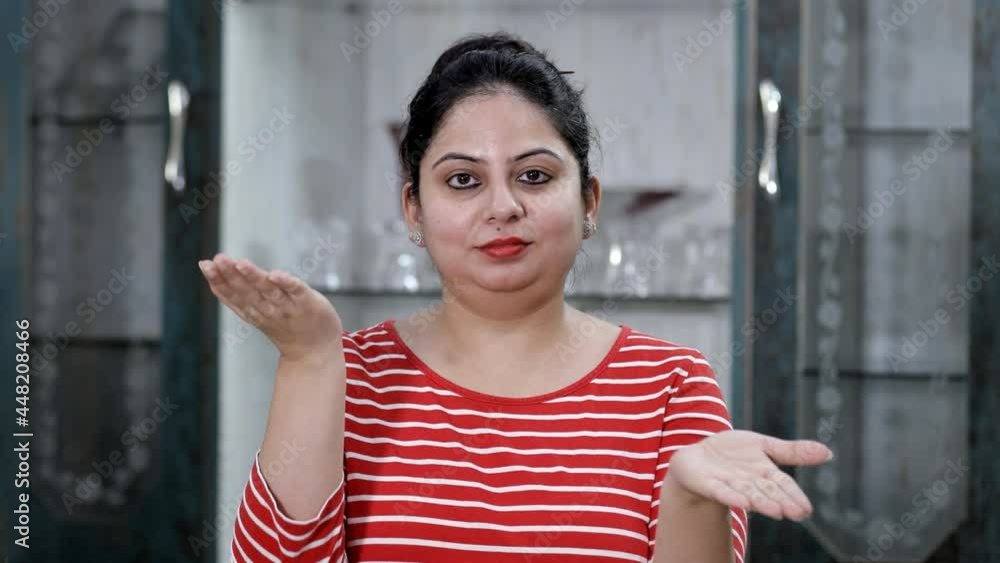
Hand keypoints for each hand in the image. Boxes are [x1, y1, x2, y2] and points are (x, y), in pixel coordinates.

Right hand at [198, 253, 343, 361]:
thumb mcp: (256, 313)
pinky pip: (296, 291)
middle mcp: (268, 310)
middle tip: (218, 259)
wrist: (315, 351)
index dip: (218, 281)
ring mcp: (288, 307)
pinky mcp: (308, 302)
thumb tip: (214, 277)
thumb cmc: (285, 326)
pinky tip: (276, 274)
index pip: (233, 295)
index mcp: (254, 311)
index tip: (205, 265)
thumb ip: (239, 296)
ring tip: (240, 263)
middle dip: (231, 275)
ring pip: (268, 290)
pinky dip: (286, 283)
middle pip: (247, 292)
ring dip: (254, 277)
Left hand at [666, 429, 832, 520]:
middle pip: (768, 493)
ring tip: (776, 512)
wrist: (698, 456)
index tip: (806, 509)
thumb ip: (793, 451)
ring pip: (748, 495)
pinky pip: (722, 491)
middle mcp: (750, 483)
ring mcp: (730, 484)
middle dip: (781, 502)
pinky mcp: (710, 484)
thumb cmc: (733, 453)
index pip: (783, 485)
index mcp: (765, 473)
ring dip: (761, 503)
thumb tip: (829, 452)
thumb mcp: (764, 445)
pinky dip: (732, 496)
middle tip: (795, 513)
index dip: (794, 496)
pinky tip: (742, 502)